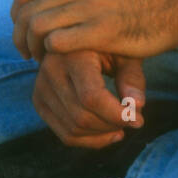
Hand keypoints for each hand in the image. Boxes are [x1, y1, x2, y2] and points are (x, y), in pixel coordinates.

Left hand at [10, 0, 177, 61]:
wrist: (176, 1)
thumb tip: (43, 5)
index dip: (17, 17)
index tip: (24, 33)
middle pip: (26, 13)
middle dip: (21, 38)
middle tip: (30, 54)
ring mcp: (89, 5)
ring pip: (37, 28)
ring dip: (35, 49)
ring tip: (45, 60)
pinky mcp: (102, 30)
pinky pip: (57, 43)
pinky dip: (54, 56)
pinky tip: (66, 61)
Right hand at [32, 49, 147, 147]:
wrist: (79, 36)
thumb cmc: (110, 44)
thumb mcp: (125, 52)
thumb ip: (132, 77)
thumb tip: (138, 105)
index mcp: (72, 52)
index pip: (91, 97)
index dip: (117, 114)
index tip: (139, 120)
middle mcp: (50, 69)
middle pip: (82, 116)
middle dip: (112, 125)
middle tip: (134, 120)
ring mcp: (40, 86)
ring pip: (73, 129)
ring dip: (102, 134)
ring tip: (122, 125)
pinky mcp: (39, 100)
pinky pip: (64, 133)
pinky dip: (89, 140)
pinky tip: (109, 133)